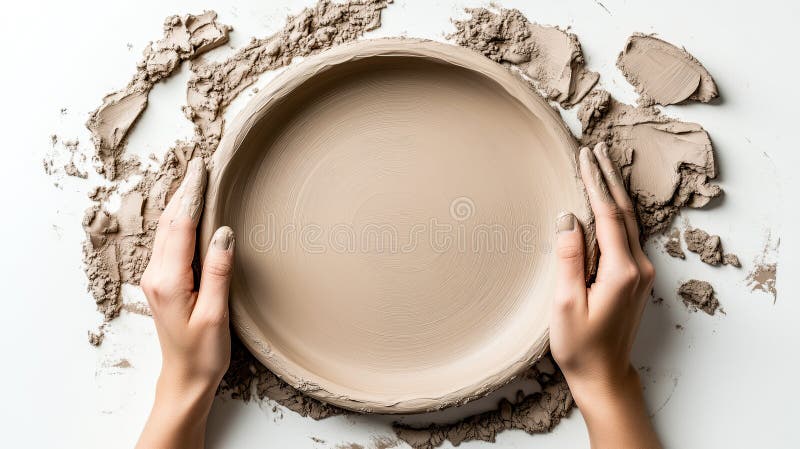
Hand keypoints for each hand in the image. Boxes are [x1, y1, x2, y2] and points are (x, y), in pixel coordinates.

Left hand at [136, 158, 234, 448]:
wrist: (185, 379)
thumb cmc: (203, 352)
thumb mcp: (215, 314)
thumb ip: (218, 271)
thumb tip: (223, 231)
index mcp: (169, 280)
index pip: (181, 225)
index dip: (193, 193)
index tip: (202, 167)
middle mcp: (156, 274)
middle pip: (170, 221)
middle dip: (185, 190)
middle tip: (200, 162)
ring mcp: (156, 277)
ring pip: (167, 229)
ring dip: (181, 202)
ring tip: (196, 178)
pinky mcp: (163, 282)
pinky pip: (170, 241)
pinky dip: (180, 220)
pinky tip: (190, 211)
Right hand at [550, 143, 659, 448]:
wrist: (605, 376)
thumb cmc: (581, 346)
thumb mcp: (566, 303)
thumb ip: (569, 257)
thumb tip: (568, 217)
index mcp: (621, 271)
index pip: (608, 214)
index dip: (595, 182)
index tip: (583, 156)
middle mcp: (638, 267)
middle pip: (625, 211)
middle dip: (609, 177)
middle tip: (597, 147)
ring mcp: (640, 273)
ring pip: (629, 220)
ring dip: (615, 191)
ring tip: (602, 164)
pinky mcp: (635, 278)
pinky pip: (627, 234)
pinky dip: (617, 211)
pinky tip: (608, 201)